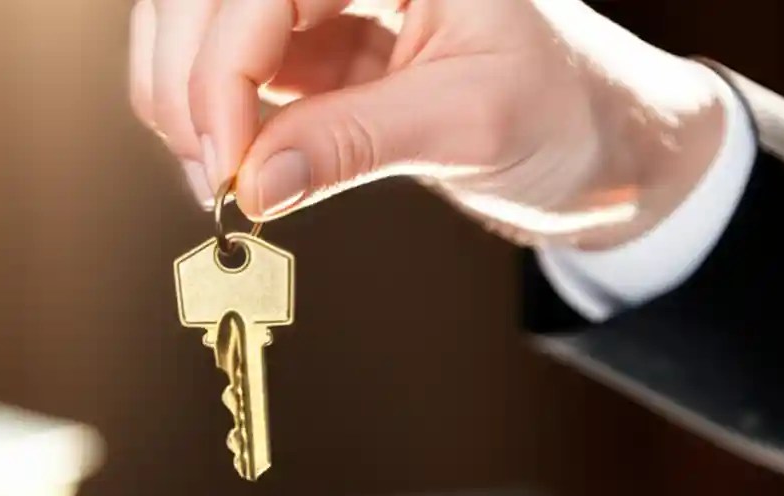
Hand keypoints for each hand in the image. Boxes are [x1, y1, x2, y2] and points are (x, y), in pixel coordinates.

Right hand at [129, 0, 726, 248]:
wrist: (598, 142)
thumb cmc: (569, 111)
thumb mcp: (471, 124)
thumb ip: (356, 145)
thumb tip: (253, 184)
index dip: (224, 72)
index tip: (227, 163)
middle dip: (189, 81)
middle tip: (210, 176)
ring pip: (201, 23)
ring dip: (185, 98)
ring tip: (217, 179)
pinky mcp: (312, 41)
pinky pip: (230, 67)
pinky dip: (211, 116)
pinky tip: (231, 166)